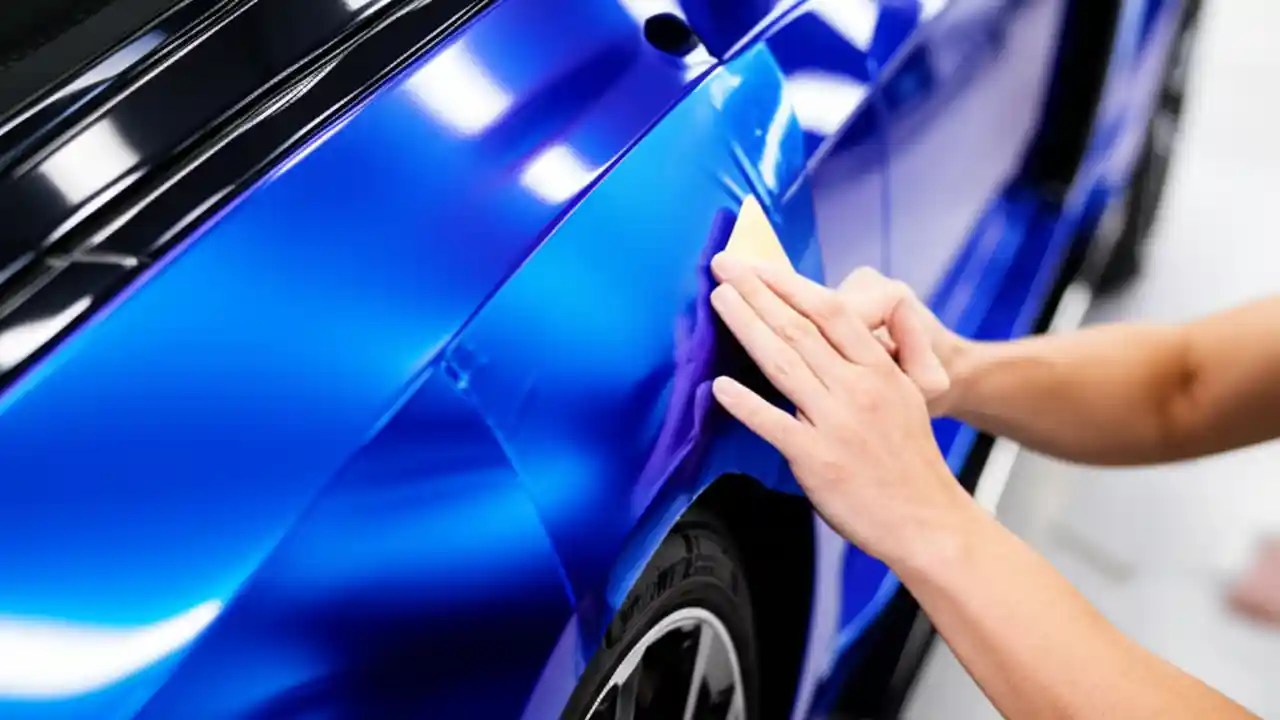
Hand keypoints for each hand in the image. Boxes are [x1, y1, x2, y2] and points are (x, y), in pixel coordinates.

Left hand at [708, 254, 977, 564]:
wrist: (926, 518)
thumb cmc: (909, 458)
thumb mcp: (902, 396)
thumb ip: (862, 366)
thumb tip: (819, 338)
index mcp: (879, 369)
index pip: (829, 312)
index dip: (790, 284)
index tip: (759, 266)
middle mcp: (857, 388)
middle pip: (799, 328)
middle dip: (758, 292)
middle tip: (725, 265)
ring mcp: (835, 422)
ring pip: (782, 363)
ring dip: (747, 326)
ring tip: (719, 301)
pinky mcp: (816, 458)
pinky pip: (773, 424)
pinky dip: (745, 403)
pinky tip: (718, 385)